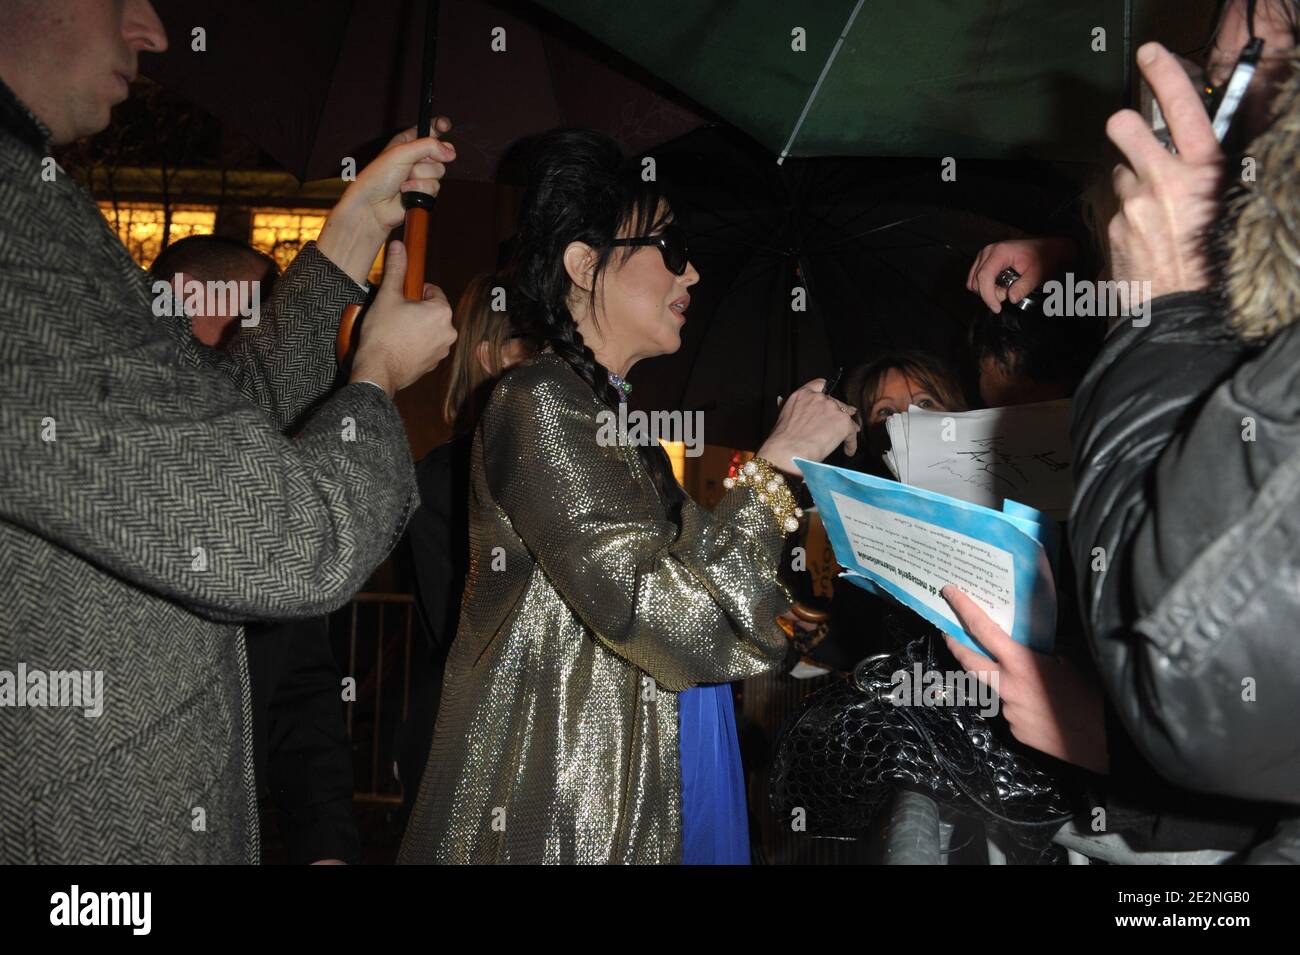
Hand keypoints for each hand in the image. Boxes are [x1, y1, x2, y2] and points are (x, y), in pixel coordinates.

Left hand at [318, 119, 455, 285]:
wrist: (373, 206)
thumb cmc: (379, 177)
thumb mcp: (401, 153)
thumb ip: (428, 147)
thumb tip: (452, 152)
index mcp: (408, 142)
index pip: (430, 130)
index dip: (439, 126)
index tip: (446, 126)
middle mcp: (417, 157)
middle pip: (441, 152)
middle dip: (428, 160)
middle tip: (413, 164)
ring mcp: (421, 175)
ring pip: (439, 171)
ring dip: (420, 177)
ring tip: (403, 181)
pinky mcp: (424, 191)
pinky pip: (435, 187)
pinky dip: (420, 189)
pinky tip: (406, 192)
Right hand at [349, 240, 455, 395]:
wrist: (378, 371)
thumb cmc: (383, 334)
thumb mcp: (387, 296)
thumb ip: (396, 269)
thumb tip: (399, 247)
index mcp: (442, 312)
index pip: (432, 291)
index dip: (414, 292)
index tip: (400, 297)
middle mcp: (449, 331)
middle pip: (432, 311)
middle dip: (415, 310)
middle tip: (395, 315)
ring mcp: (443, 350)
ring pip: (430, 329)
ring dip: (416, 327)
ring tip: (396, 331)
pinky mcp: (434, 364)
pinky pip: (426, 346)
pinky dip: (416, 344)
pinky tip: (399, 345)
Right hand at [758, 378, 859, 475]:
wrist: (789, 451)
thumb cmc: (782, 440)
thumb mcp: (781, 416)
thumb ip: (789, 407)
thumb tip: (780, 400)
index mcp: (802, 394)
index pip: (820, 385)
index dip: (826, 393)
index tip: (829, 401)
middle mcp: (818, 398)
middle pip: (835, 402)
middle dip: (838, 413)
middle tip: (838, 424)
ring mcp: (832, 408)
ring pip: (846, 417)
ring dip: (845, 427)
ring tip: (844, 439)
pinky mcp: (843, 422)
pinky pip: (852, 432)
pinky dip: (851, 442)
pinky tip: (848, 450)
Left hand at [940, 585, 1109, 773]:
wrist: (1103, 746)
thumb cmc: (1094, 697)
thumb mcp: (1080, 656)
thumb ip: (1061, 633)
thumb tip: (1058, 603)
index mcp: (1020, 664)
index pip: (982, 629)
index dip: (963, 608)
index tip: (949, 593)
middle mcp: (1006, 687)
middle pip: (967, 660)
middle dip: (954, 643)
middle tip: (948, 630)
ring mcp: (1008, 711)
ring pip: (995, 687)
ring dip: (1000, 677)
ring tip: (1022, 673)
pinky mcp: (1015, 731)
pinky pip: (1012, 710)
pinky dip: (1020, 701)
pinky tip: (1040, 703)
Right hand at [966, 237, 1077, 311]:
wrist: (1047, 249)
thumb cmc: (1043, 258)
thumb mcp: (1037, 274)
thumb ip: (1024, 287)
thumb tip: (1011, 298)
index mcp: (1000, 252)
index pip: (984, 277)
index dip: (988, 296)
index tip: (997, 308)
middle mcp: (988, 252)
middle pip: (976, 281)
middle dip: (990, 293)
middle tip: (1009, 293)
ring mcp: (984, 255)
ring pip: (973, 281)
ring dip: (987, 290)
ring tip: (1006, 288)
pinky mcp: (984, 260)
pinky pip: (975, 278)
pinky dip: (985, 287)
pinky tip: (1000, 285)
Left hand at [1106, 43, 1222, 298]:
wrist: (1183, 313)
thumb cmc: (1217, 260)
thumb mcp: (1231, 205)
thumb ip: (1209, 173)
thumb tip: (1194, 156)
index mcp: (1203, 171)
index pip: (1182, 107)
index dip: (1164, 74)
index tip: (1150, 54)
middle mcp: (1162, 181)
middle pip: (1124, 127)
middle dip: (1126, 126)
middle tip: (1134, 136)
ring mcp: (1130, 205)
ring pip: (1119, 172)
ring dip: (1129, 181)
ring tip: (1152, 210)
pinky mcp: (1110, 228)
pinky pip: (1113, 207)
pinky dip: (1124, 214)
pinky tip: (1143, 237)